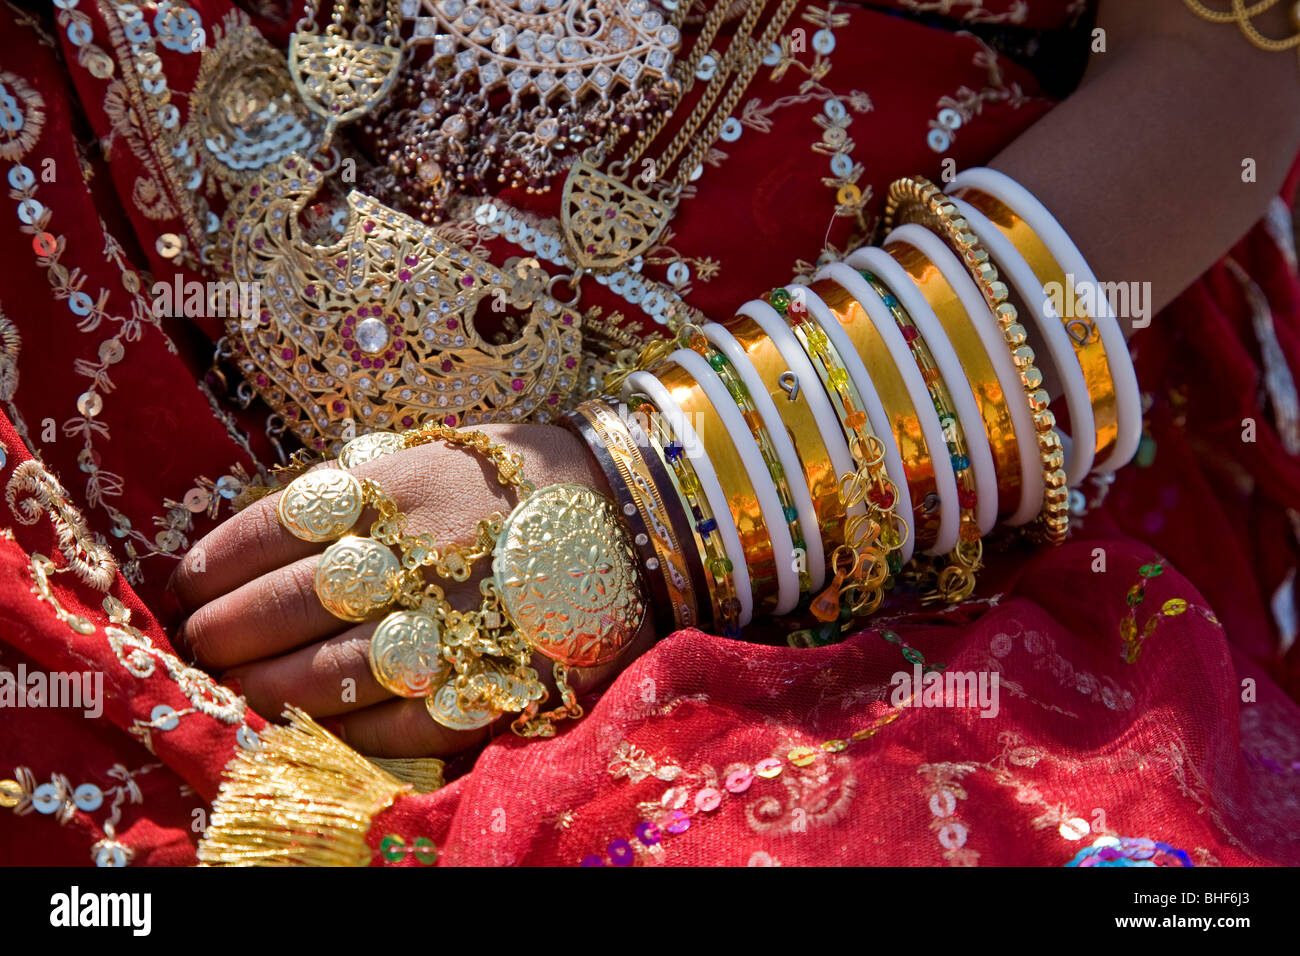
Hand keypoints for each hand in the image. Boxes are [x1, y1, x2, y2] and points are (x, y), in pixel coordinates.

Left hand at [170, 423, 655, 756]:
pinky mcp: (498, 680)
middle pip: (290, 603)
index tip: (188, 584)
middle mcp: (423, 552)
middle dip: (225, 631)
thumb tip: (267, 531)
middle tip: (199, 643)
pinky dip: (346, 730)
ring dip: (266, 687)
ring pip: (333, 672)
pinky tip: (312, 724)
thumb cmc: (524, 477)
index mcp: (401, 485)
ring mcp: (461, 622)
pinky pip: (401, 722)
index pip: (274, 526)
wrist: (639, 511)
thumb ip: (359, 485)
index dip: (215, 562)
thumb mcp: (438, 449)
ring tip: (234, 686)